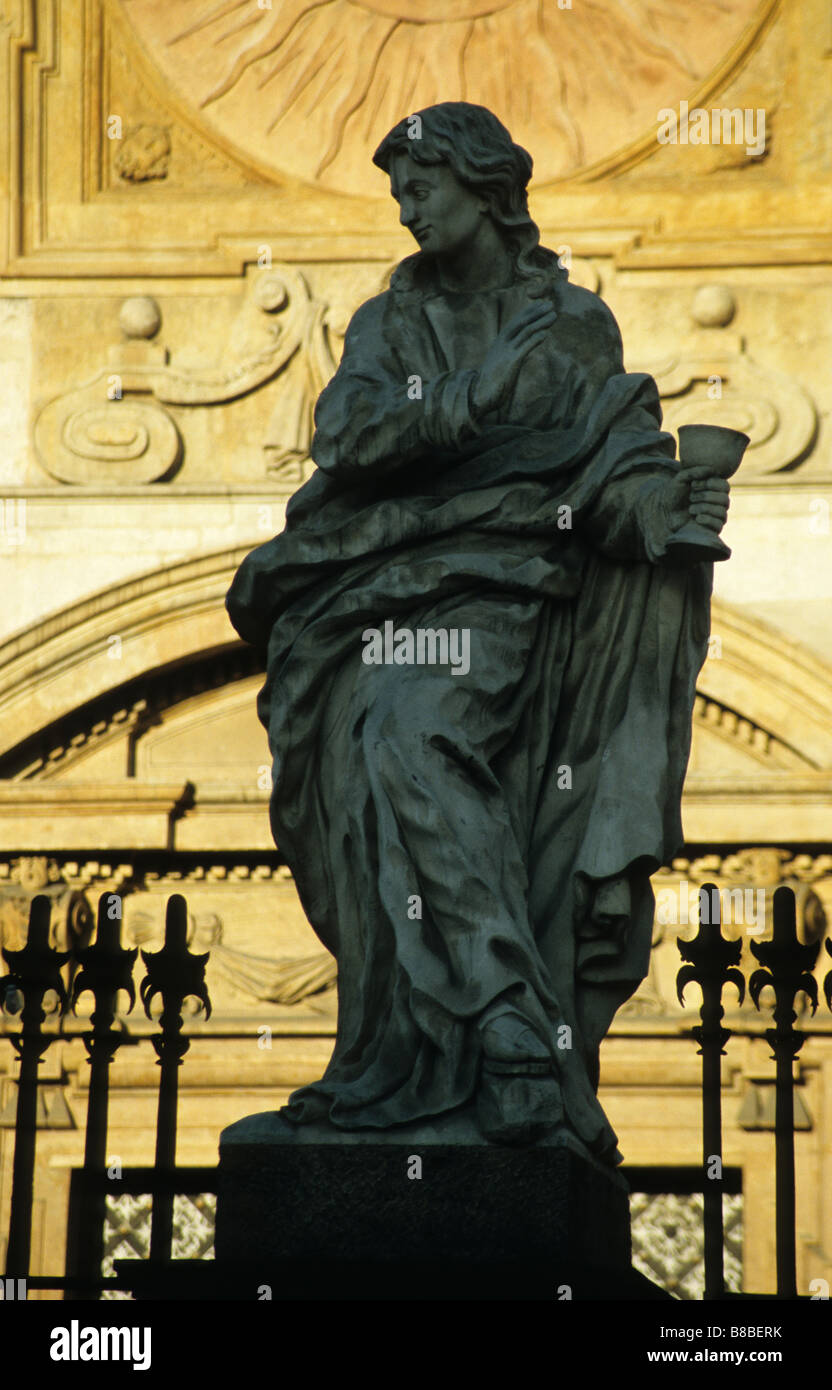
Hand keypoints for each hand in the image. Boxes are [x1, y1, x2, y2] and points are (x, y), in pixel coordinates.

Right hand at [471, 301, 557, 415]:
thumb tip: (520, 354)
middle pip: (521, 322)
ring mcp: (506, 351)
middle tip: (550, 304)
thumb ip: (511, 355)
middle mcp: (503, 343)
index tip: (541, 305)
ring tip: (553, 316)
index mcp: (500, 342)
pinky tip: (545, 334)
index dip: (530, 312)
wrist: (479, 394)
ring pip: (525, 331)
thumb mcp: (501, 364)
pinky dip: (535, 340)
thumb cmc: (492, 381)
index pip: (516, 322)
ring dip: (540, 322)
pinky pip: (524, 348)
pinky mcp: (510, 362)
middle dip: (536, 312)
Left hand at [662, 465, 729, 535]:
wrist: (665, 513)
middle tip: (690, 497)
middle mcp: (719, 503)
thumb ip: (695, 472)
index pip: (724, 486)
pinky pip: (718, 525)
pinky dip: (707, 520)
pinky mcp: (712, 529)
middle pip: (724, 499)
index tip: (693, 484)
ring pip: (721, 512)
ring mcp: (716, 516)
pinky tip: (696, 518)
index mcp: (715, 489)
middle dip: (705, 497)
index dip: (711, 484)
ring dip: (704, 508)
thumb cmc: (674, 495)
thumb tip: (712, 470)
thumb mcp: (681, 479)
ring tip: (690, 509)